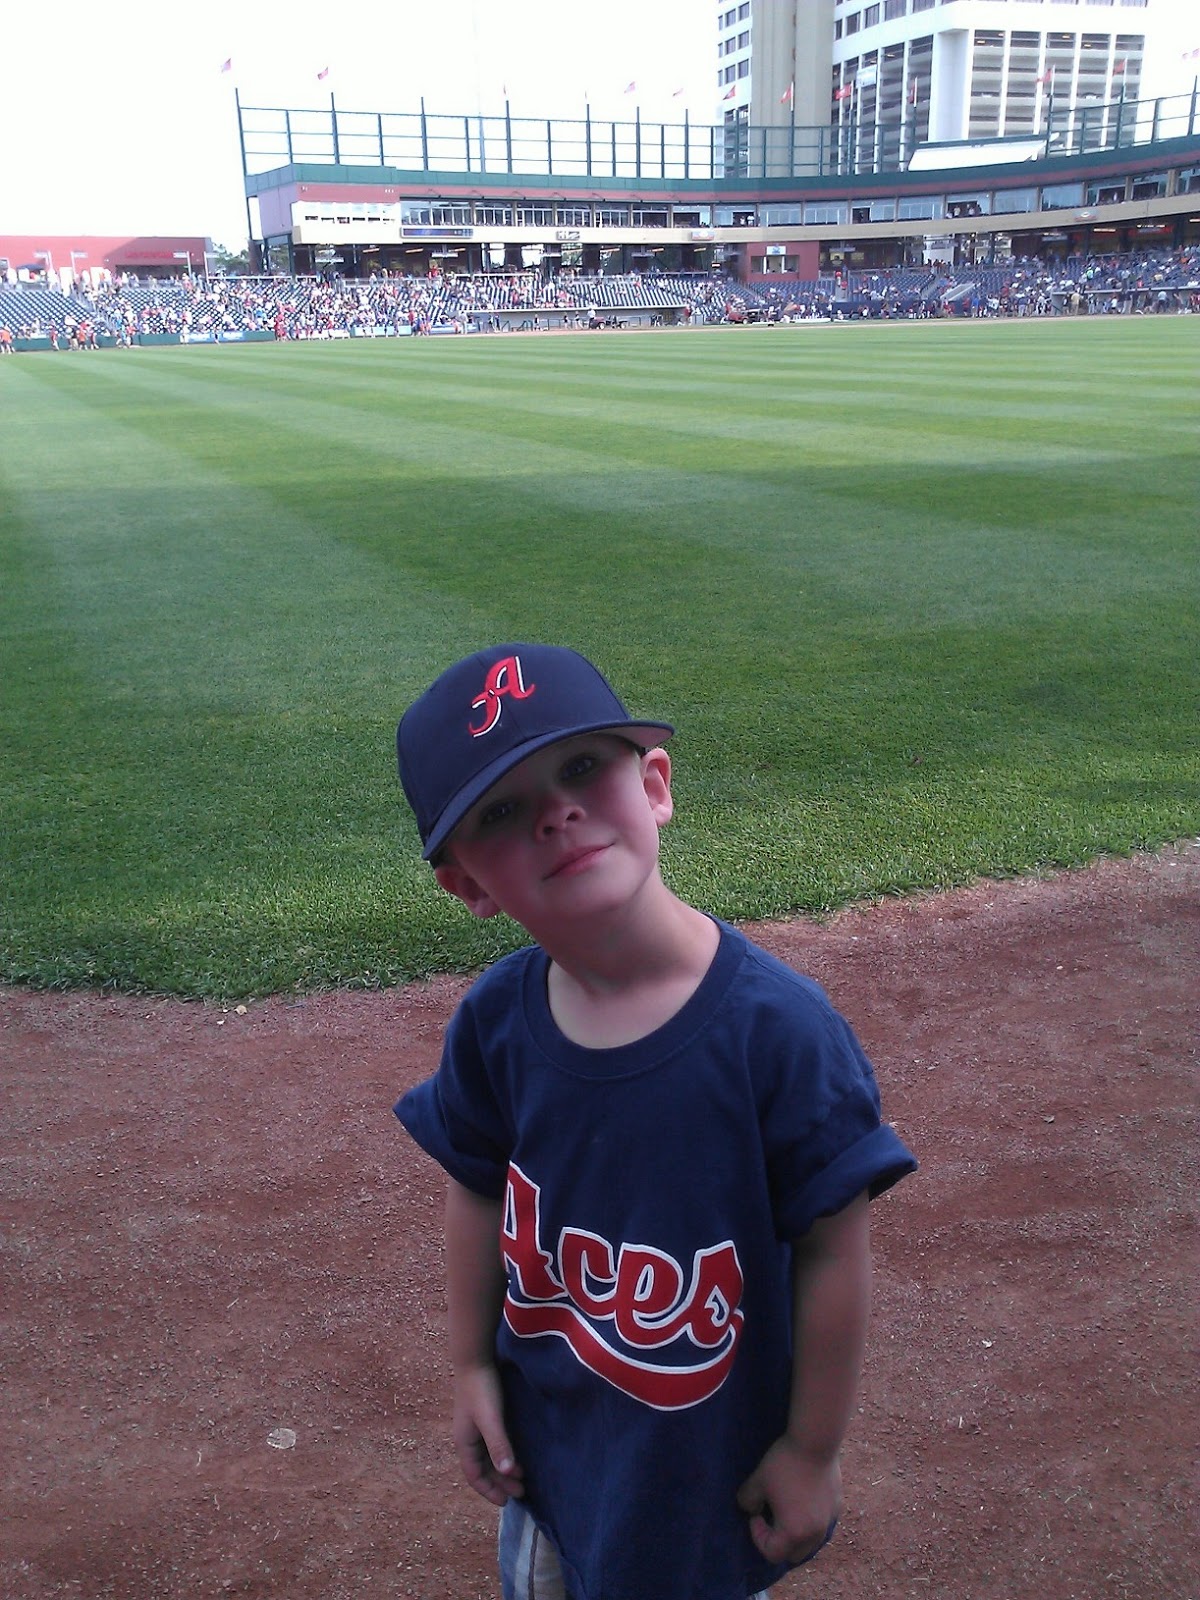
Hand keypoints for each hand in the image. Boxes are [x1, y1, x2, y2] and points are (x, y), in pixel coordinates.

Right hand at [452, 1364, 523, 1506]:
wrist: (475, 1358)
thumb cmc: (481, 1389)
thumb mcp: (491, 1419)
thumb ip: (498, 1445)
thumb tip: (506, 1473)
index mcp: (464, 1443)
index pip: (474, 1476)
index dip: (489, 1490)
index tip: (505, 1502)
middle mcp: (468, 1438)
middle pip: (483, 1468)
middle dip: (501, 1482)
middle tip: (521, 1492)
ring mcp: (476, 1428)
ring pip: (489, 1457)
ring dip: (504, 1469)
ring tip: (522, 1478)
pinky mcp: (485, 1417)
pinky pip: (494, 1444)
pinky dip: (504, 1455)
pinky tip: (517, 1456)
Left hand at [736, 1436, 840, 1566]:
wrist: (816, 1441)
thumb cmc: (784, 1463)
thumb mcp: (758, 1481)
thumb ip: (748, 1501)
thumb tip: (751, 1509)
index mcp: (793, 1533)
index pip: (772, 1553)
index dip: (758, 1537)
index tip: (756, 1514)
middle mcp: (814, 1534)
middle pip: (794, 1554)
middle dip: (779, 1541)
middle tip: (770, 1516)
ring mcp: (829, 1521)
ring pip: (811, 1542)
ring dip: (796, 1534)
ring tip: (787, 1508)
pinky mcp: (837, 1506)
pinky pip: (821, 1525)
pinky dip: (810, 1521)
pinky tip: (802, 1497)